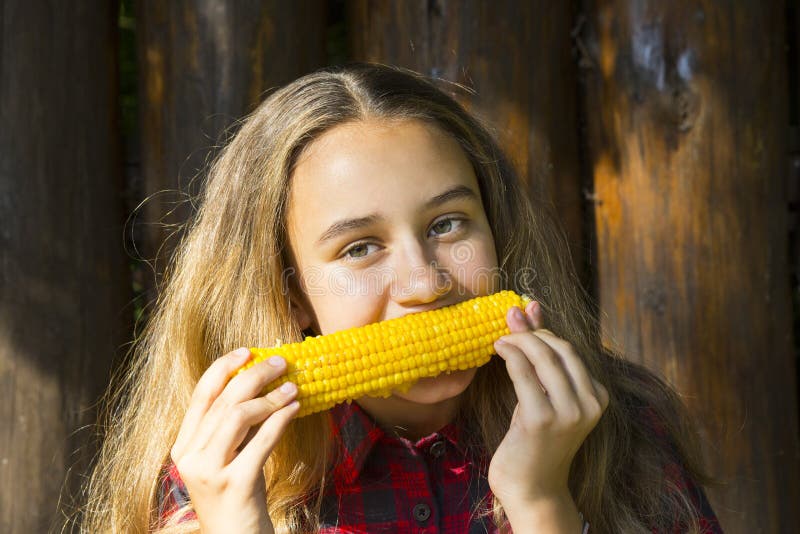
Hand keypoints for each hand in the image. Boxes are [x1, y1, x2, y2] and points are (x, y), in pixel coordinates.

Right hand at [170, 348, 299, 533]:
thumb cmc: (237, 495)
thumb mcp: (229, 456)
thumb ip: (236, 425)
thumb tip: (262, 382)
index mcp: (184, 446)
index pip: (200, 395)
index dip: (224, 367)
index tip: (248, 350)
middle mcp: (190, 457)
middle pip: (222, 401)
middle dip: (253, 376)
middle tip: (280, 362)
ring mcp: (209, 472)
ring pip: (237, 417)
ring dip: (269, 397)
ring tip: (292, 386)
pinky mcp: (234, 484)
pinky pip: (260, 441)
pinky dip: (280, 419)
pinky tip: (296, 408)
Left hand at [488, 302, 607, 528]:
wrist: (533, 490)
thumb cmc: (536, 441)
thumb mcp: (543, 396)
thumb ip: (541, 356)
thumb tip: (531, 305)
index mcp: (598, 396)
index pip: (570, 349)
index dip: (543, 329)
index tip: (520, 315)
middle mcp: (590, 403)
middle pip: (560, 348)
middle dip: (531, 331)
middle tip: (507, 322)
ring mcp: (568, 412)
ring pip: (543, 357)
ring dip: (518, 340)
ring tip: (500, 338)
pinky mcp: (542, 419)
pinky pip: (524, 373)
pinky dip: (510, 354)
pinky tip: (498, 349)